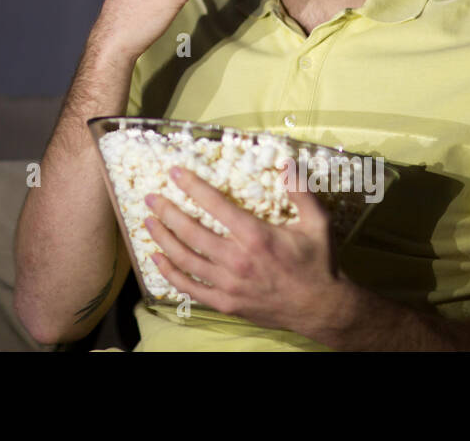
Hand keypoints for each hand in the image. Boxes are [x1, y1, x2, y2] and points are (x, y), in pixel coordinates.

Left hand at [143, 164, 346, 335]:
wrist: (321, 308)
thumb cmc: (318, 262)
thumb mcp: (317, 223)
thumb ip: (301, 191)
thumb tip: (286, 161)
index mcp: (256, 236)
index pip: (214, 205)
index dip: (192, 186)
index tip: (175, 173)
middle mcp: (237, 260)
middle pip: (191, 231)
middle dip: (167, 211)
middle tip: (151, 197)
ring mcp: (228, 284)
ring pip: (185, 259)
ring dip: (163, 238)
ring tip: (148, 222)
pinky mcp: (225, 303)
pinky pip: (190, 288)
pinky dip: (169, 273)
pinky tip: (156, 259)